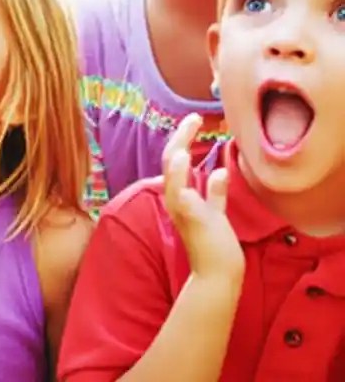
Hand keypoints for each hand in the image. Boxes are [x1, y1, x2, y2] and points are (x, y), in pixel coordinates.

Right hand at [162, 114, 243, 282]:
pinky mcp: (191, 217)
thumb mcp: (216, 214)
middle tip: (194, 116)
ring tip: (189, 127)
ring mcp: (181, 208)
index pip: (176, 161)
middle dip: (181, 136)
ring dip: (178, 148)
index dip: (183, 139)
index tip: (194, 120)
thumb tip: (220, 171)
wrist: (218, 275)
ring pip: (172, 172)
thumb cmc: (216, 248)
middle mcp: (175, 199)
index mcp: (181, 196)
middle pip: (171, 160)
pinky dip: (179, 174)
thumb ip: (215, 193)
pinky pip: (180, 192)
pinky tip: (186, 157)